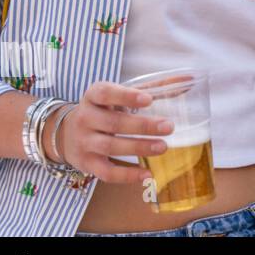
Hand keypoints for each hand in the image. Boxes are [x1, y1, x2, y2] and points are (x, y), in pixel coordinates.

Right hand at [52, 82, 175, 183]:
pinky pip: (106, 172)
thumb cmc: (103, 110)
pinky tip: (147, 174)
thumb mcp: (119, 95)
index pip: (105, 93)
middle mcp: (84, 118)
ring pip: (110, 147)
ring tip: (162, 147)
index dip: (126, 96)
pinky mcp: (86, 163)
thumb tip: (188, 79)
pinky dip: (126, 175)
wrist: (65, 134)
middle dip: (143, 126)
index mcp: (92, 96)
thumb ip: (151, 88)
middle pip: (113, 123)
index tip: (149, 99)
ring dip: (138, 147)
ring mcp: (83, 142)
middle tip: (169, 127)